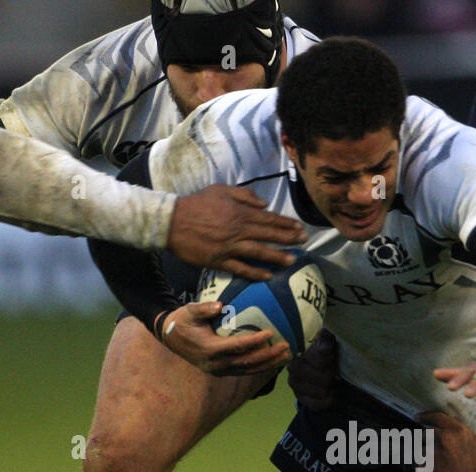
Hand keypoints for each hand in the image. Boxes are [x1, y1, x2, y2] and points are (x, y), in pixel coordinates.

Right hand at [157, 300, 289, 375]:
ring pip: (249, 370)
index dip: (255, 342)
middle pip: (248, 362)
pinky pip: (245, 371)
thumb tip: (220, 305)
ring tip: (286, 356)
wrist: (170, 338)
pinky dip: (261, 366)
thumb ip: (204, 308)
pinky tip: (274, 360)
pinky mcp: (222, 371)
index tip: (270, 333)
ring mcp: (219, 370)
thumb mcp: (189, 311)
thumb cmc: (182, 321)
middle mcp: (216, 364)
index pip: (237, 347)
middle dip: (268, 356)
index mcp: (210, 349)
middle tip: (286, 346)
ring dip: (269, 364)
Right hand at [169, 185, 305, 281]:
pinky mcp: (219, 261)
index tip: (300, 228)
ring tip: (292, 261)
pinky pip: (241, 269)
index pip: (269, 219)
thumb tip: (264, 204)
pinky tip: (268, 276)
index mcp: (240, 213)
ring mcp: (229, 247)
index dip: (286, 224)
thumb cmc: (196, 204)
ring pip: (259, 252)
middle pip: (269, 235)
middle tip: (304, 242)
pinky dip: (255, 273)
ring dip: (277, 257)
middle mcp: (238, 230)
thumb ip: (244, 195)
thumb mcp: (221, 190)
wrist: (172, 222)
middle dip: (289, 239)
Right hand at [286, 331, 337, 409]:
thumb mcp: (327, 341)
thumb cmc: (324, 351)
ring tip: (332, 381)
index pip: (322, 359)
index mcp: (300, 351)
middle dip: (333, 375)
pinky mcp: (299, 397)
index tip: (332, 358)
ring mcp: (295, 384)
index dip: (332, 360)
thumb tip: (324, 342)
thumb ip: (326, 339)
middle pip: (325, 379)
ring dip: (332, 388)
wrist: (316, 365)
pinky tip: (331, 393)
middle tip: (334, 371)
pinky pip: (317, 405)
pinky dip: (328, 401)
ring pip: (323, 392)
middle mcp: (293, 368)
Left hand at [416, 411, 475, 471]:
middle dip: (422, 441)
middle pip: (423, 434)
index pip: (436, 417)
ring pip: (418, 449)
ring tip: (434, 468)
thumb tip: (443, 430)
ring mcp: (431, 452)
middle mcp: (443, 439)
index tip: (417, 417)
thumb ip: (458, 436)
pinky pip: (416, 465)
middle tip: (426, 452)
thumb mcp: (475, 448)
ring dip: (420, 456)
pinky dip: (421, 470)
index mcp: (457, 432)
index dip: (425, 417)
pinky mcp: (422, 467)